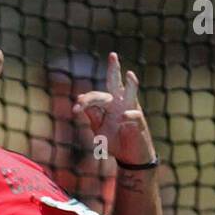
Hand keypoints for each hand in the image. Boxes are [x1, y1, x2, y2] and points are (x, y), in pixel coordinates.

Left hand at [72, 52, 155, 166]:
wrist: (129, 158)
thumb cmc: (115, 141)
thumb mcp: (99, 128)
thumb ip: (92, 114)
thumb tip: (80, 96)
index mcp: (108, 104)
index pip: (95, 97)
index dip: (85, 101)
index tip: (75, 110)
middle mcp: (120, 103)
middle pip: (115, 84)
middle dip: (114, 69)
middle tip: (113, 56)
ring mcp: (130, 111)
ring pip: (130, 94)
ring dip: (131, 85)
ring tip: (130, 75)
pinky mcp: (139, 123)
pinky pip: (134, 115)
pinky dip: (129, 115)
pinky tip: (123, 117)